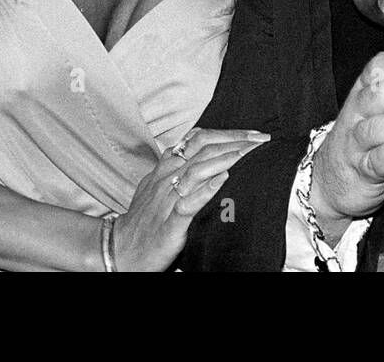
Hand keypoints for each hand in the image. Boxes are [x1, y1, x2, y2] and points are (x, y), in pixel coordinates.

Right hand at [112, 128, 268, 270]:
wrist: (122, 249)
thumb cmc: (144, 219)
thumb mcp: (158, 184)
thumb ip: (178, 167)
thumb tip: (204, 154)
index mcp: (167, 167)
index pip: (199, 139)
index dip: (226, 133)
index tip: (251, 133)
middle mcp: (168, 177)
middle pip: (203, 149)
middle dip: (235, 140)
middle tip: (261, 139)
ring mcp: (168, 198)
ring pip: (198, 170)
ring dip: (225, 158)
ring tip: (248, 152)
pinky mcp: (171, 222)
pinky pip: (188, 203)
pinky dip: (206, 189)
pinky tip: (223, 179)